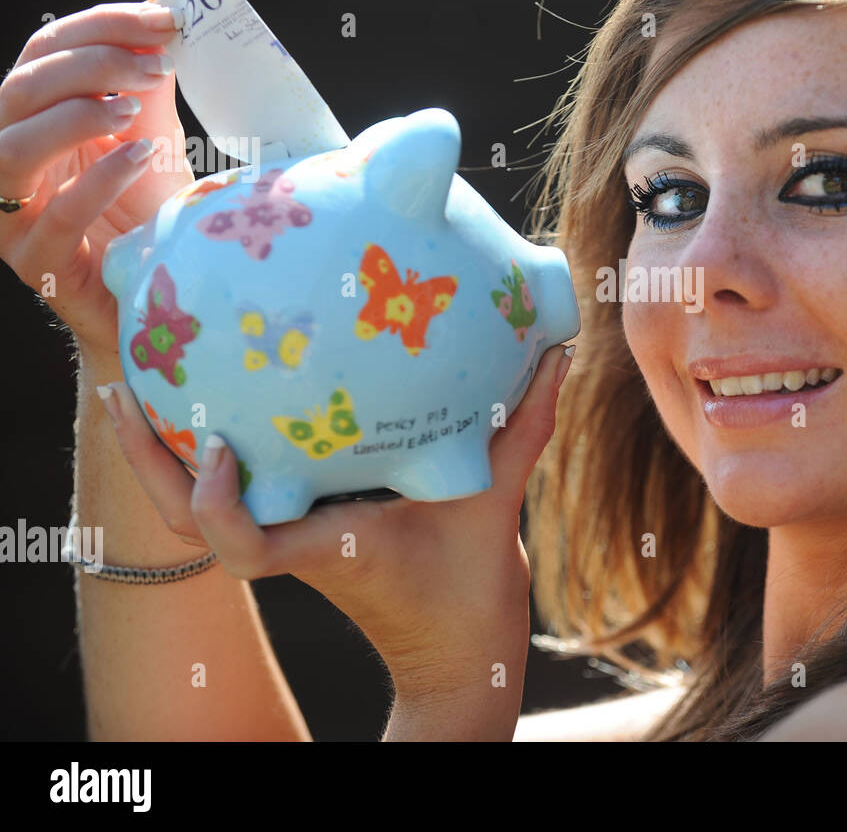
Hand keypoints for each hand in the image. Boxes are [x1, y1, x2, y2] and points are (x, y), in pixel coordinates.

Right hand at [0, 0, 191, 357]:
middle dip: (92, 65)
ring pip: (13, 148)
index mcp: (32, 118)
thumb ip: (148, 83)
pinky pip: (57, 215)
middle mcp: (8, 157)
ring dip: (75, 116)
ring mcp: (13, 214)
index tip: (165, 18)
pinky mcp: (37, 263)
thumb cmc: (148, 211)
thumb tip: (163, 8)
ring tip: (134, 108)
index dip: (100, 27)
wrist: (157, 292)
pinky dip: (98, 180)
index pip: (45, 52)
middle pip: (22, 90)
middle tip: (158, 65)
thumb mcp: (152, 136)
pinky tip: (139, 156)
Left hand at [98, 340, 576, 737]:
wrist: (457, 656)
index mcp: (329, 550)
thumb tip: (555, 356)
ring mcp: (291, 545)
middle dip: (148, 458)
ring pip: (200, 510)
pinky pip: (237, 496)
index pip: (244, 548)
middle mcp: (297, 548)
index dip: (214, 503)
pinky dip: (209, 460)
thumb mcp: (496, 508)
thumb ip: (523, 430)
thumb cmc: (469, 595)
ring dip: (162, 456)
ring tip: (138, 386)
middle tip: (124, 384)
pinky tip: (212, 409)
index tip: (216, 448)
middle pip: (190, 520)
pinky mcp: (299, 537)